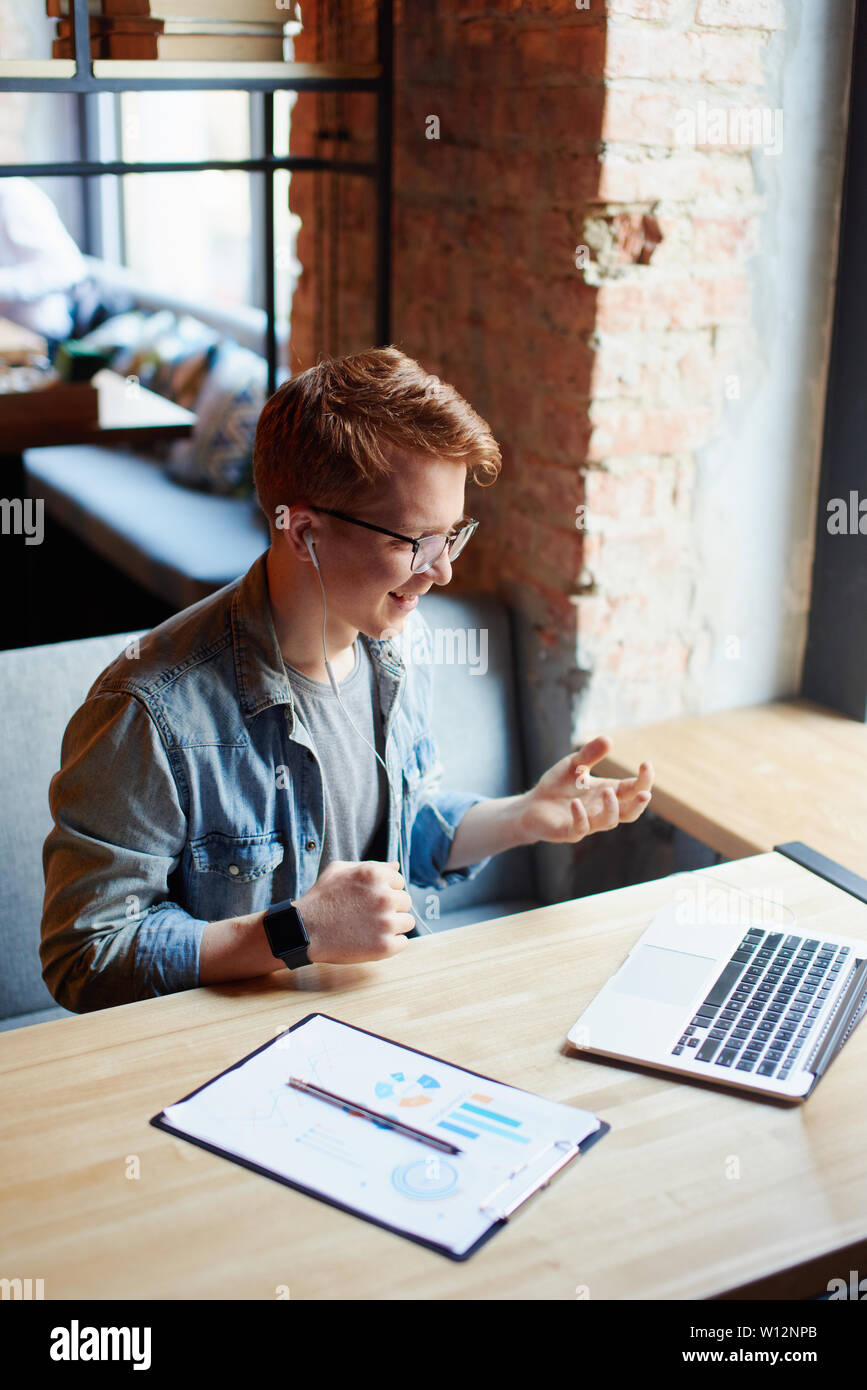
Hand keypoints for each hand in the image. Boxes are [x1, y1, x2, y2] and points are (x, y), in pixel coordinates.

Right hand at [296, 860, 414, 963]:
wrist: (304, 931)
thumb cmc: (321, 899)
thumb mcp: (339, 870)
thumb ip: (371, 866)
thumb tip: (396, 867)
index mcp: (375, 875)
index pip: (399, 882)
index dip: (385, 891)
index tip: (369, 900)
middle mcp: (384, 897)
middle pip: (405, 902)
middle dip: (391, 908)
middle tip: (369, 916)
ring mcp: (386, 923)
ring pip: (407, 922)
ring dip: (393, 926)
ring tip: (370, 928)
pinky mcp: (385, 946)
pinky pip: (403, 943)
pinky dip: (391, 944)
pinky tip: (371, 941)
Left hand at [518, 735, 652, 844]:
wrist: (532, 805)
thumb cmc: (557, 785)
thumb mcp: (573, 765)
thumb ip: (589, 754)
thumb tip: (608, 739)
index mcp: (608, 792)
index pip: (634, 789)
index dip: (644, 779)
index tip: (646, 763)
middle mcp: (601, 809)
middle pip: (630, 812)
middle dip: (639, 804)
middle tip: (645, 793)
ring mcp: (588, 822)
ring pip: (609, 822)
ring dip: (612, 808)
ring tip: (607, 792)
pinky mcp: (569, 831)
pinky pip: (580, 828)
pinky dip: (580, 817)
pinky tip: (575, 803)